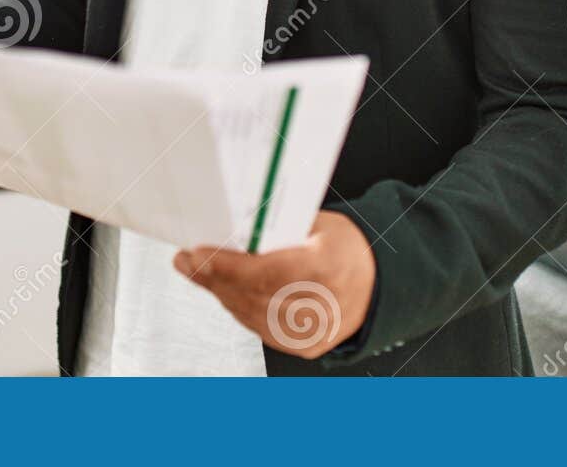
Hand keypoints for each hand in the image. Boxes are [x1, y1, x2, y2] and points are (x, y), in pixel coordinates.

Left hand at [173, 210, 374, 358]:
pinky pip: (258, 327)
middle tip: (188, 259)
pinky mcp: (303, 345)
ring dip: (219, 291)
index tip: (199, 253)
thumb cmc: (347, 249)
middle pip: (253, 295)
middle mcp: (321, 305)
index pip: (269, 272)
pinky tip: (222, 290)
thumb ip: (277, 227)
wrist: (379, 286)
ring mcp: (312, 332)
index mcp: (328, 266)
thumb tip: (229, 222)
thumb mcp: (319, 224)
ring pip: (250, 314)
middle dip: (214, 276)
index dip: (228, 266)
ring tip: (196, 270)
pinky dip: (237, 306)